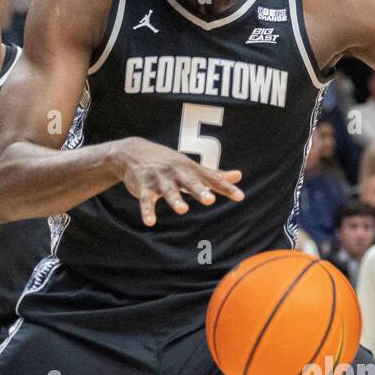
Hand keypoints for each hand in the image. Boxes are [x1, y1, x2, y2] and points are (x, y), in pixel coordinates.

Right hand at [109, 138, 242, 227]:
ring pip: (168, 191)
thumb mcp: (192, 167)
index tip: (239, 197)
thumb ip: (215, 174)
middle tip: (210, 200)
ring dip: (175, 200)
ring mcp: (160, 180)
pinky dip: (147, 211)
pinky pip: (146, 200)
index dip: (225, 188)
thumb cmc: (170, 163)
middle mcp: (177, 173)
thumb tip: (238, 176)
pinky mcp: (144, 187)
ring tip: (182, 209)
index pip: (211, 179)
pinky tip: (150, 222)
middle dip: (199, 191)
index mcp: (191, 169)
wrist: (134, 152)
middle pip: (190, 183)